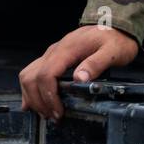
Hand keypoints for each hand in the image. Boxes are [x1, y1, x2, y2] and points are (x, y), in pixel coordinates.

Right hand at [19, 26, 139, 121]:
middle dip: (39, 100)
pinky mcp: (53, 58)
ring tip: (45, 112)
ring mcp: (52, 54)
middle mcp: (54, 50)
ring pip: (28, 75)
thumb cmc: (116, 39)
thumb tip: (79, 79)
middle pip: (32, 77)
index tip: (58, 111)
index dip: (49, 96)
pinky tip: (34, 101)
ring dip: (32, 96)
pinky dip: (30, 89)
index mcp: (67, 48)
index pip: (46, 74)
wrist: (116, 27)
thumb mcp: (113, 52)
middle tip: (52, 116)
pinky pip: (33, 73)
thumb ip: (96, 64)